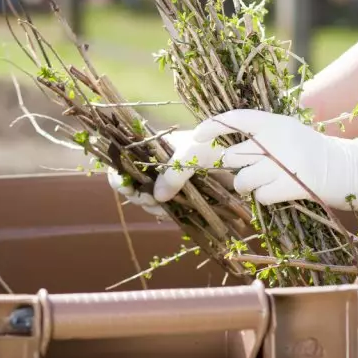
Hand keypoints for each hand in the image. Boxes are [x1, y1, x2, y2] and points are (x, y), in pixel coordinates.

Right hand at [107, 129, 223, 217]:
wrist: (238, 156)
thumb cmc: (212, 145)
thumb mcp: (192, 153)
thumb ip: (174, 173)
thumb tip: (157, 198)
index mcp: (151, 147)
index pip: (122, 160)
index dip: (118, 176)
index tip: (127, 189)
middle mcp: (154, 164)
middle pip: (132, 184)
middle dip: (138, 196)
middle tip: (152, 201)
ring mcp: (166, 180)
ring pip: (147, 198)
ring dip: (151, 207)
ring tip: (164, 208)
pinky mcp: (179, 194)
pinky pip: (163, 207)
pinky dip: (164, 212)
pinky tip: (171, 212)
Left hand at [154, 109, 357, 210]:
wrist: (349, 169)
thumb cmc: (307, 153)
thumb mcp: (281, 134)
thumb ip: (250, 139)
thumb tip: (207, 148)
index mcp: (270, 122)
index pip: (232, 119)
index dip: (209, 128)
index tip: (192, 138)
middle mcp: (275, 138)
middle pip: (224, 155)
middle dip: (189, 170)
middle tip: (165, 189)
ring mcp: (284, 162)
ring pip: (241, 181)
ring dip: (248, 186)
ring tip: (272, 179)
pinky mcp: (293, 184)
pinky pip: (260, 197)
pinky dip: (266, 197)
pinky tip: (284, 190)